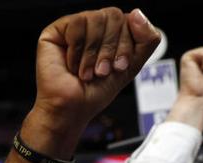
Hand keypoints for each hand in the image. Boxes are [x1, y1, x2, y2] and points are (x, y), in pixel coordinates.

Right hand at [30, 8, 162, 149]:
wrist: (71, 109)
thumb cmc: (94, 93)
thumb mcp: (131, 66)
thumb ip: (147, 40)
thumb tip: (137, 13)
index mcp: (111, 33)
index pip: (128, 20)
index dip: (126, 44)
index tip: (119, 66)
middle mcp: (93, 27)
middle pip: (113, 15)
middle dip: (110, 48)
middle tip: (102, 70)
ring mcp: (75, 27)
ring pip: (95, 18)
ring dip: (93, 52)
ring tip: (86, 71)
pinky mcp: (56, 31)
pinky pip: (77, 24)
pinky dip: (77, 49)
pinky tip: (72, 64)